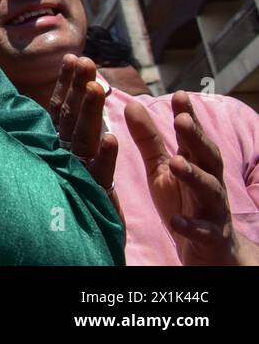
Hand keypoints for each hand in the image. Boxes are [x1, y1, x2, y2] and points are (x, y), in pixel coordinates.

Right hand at [48, 55, 118, 192]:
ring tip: (97, 88)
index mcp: (57, 145)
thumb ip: (67, 127)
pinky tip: (112, 139)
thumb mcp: (67, 155)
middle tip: (86, 62)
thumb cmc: (67, 193)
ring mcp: (74, 174)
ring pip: (83, 139)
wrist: (72, 241)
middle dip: (78, 89)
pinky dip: (104, 157)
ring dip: (90, 113)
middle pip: (70, 118)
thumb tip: (70, 91)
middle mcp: (61, 155)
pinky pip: (99, 174)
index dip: (68, 84)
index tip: (75, 58)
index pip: (61, 109)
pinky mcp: (90, 195)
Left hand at [125, 92, 258, 264]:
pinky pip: (203, 231)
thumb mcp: (162, 169)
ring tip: (177, 163)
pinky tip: (177, 221)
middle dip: (196, 138)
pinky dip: (191, 225)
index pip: (192, 137)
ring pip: (209, 190)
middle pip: (207, 157)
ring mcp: (212, 210)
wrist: (211, 250)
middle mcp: (209, 182)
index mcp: (195, 164)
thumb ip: (149, 140)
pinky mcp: (211, 237)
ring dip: (194, 176)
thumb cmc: (183, 202)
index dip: (188, 115)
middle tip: (182, 120)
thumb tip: (132, 104)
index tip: (179, 94)